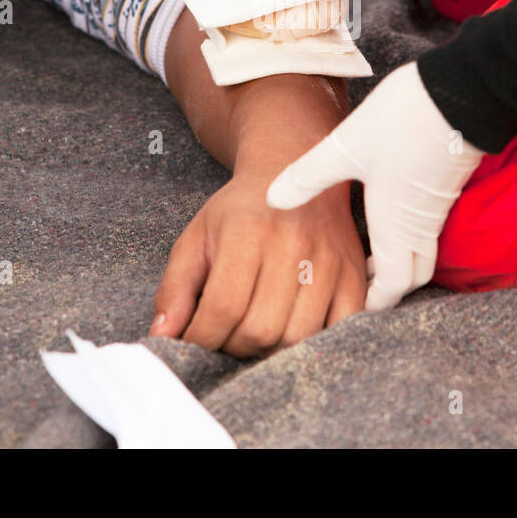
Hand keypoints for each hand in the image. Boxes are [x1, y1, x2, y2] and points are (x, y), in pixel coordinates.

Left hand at [151, 165, 366, 356]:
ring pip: (297, 336)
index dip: (203, 338)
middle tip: (225, 337)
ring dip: (270, 349)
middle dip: (234, 346)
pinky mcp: (354, 271)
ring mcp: (328, 259)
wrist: (292, 168)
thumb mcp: (196, 238)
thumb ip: (175, 288)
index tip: (195, 341)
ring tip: (255, 334)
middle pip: (260, 329)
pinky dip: (314, 340)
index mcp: (246, 232)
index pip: (222, 307)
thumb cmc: (239, 211)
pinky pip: (340, 327)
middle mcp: (292, 244)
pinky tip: (292, 327)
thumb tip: (162, 336)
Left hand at [267, 63, 483, 309]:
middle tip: (355, 290)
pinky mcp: (443, 188)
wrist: (461, 92)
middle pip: (409, 277)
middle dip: (384, 290)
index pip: (389, 288)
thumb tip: (272, 199)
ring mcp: (435, 208)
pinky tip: (386, 219)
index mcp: (396, 227)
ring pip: (420, 254)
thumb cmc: (404, 124)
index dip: (370, 304)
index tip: (345, 311)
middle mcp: (419, 225)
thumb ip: (309, 175)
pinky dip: (406, 239)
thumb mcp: (345, 148)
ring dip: (396, 263)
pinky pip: (426, 232)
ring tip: (366, 259)